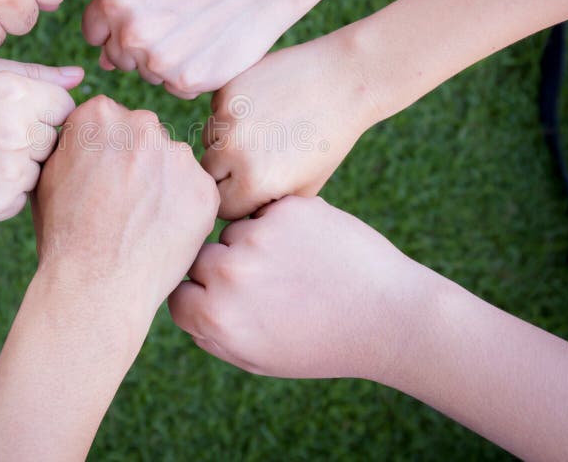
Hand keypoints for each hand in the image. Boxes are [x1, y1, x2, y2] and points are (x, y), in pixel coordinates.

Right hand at [32, 95, 218, 322]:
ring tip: (141, 222)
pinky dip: (183, 209)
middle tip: (122, 203)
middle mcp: (142, 125)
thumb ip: (73, 141)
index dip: (104, 153)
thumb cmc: (64, 235)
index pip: (110, 120)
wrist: (95, 286)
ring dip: (162, 183)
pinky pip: (195, 191)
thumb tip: (85, 134)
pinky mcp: (205, 188)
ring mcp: (178, 155)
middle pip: (143, 136)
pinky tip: (161, 233)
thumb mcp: (48, 174)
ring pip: (172, 162)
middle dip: (136, 161)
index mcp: (99, 115)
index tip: (99, 180)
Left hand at [81, 0, 303, 97]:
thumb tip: (104, 61)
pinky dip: (191, 75)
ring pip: (148, 75)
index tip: (142, 19)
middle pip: (119, 57)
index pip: (93, 31)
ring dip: (166, 63)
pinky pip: (176, 87)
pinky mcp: (186, 81)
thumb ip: (123, 15)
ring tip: (198, 33)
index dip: (113, 27)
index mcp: (117, 0)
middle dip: (140, 47)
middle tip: (178, 24)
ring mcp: (158, 61)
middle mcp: (131, 33)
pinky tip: (210, 49)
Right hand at [169, 195, 428, 380]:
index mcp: (216, 315)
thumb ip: (208, 331)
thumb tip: (182, 298)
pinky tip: (312, 250)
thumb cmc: (321, 343)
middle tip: (269, 286)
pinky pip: (267, 212)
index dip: (205, 299)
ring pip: (235, 231)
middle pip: (201, 257)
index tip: (234, 305)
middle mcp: (230, 272)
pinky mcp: (288, 209)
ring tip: (297, 270)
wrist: (388, 317)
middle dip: (225, 269)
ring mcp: (259, 235)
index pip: (179, 293)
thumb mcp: (255, 357)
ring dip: (255, 244)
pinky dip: (284, 226)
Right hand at [200, 29, 381, 218]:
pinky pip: (215, 112)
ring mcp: (228, 118)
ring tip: (263, 130)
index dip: (237, 200)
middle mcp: (235, 152)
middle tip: (257, 157)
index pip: (222, 207)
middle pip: (208, 175)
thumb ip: (267, 206)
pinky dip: (231, 113)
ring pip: (207, 142)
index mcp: (256, 183)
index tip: (255, 187)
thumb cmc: (328, 140)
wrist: (344, 82)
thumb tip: (237, 213)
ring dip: (225, 141)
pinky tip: (263, 107)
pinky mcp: (226, 91)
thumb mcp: (306, 187)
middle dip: (226, 171)